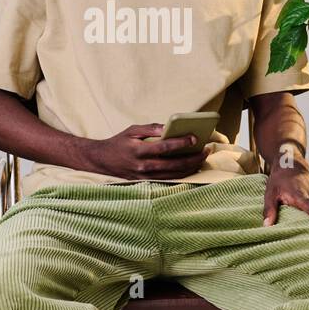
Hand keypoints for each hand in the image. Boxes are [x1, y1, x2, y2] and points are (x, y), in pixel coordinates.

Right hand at [85, 123, 209, 179]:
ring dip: (190, 167)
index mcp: (139, 151)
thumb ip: (150, 128)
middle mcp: (143, 166)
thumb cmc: (118, 143)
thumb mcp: (132, 130)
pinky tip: (191, 167)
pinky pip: (168, 179)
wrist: (102, 161)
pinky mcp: (146, 182)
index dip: (181, 142)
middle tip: (206, 150)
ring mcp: (145, 176)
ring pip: (174, 175)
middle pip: (173, 164)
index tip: (195, 137)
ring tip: (202, 158)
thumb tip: (169, 128)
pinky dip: (182, 174)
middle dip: (192, 158)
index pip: (164, 147)